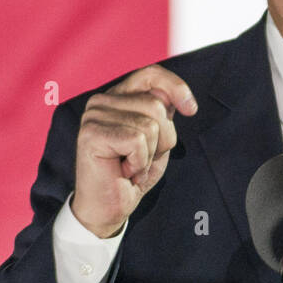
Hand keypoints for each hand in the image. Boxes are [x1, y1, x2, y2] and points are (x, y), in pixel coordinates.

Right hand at [71, 64, 197, 237]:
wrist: (108, 208)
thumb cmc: (132, 174)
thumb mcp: (157, 139)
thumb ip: (161, 114)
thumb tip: (169, 97)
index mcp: (118, 97)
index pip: (150, 74)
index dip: (175, 87)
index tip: (191, 109)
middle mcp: (102, 101)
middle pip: (156, 104)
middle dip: (164, 138)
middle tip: (144, 158)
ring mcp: (94, 115)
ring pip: (149, 124)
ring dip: (150, 154)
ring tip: (132, 166)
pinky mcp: (91, 133)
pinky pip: (137, 140)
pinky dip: (139, 162)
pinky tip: (124, 172)